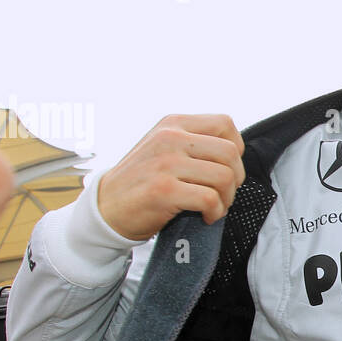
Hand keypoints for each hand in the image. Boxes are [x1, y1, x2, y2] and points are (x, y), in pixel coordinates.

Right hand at [97, 114, 245, 240]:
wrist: (106, 207)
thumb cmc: (141, 181)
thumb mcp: (163, 147)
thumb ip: (193, 142)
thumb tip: (234, 153)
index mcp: (173, 124)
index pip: (224, 123)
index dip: (236, 149)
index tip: (226, 168)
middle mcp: (170, 138)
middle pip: (230, 153)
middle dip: (235, 179)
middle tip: (223, 194)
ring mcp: (166, 163)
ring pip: (224, 177)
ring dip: (227, 199)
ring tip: (214, 207)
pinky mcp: (164, 190)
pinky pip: (210, 199)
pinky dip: (215, 213)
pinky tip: (205, 217)